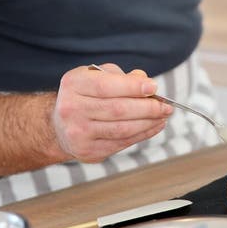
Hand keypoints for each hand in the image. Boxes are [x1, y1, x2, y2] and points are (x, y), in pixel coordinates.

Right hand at [52, 63, 171, 162]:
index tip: (153, 87)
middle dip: (147, 108)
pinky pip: (121, 143)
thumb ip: (120, 76)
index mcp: (73, 84)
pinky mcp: (88, 151)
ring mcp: (78, 133)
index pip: (105, 86)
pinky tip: (154, 126)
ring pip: (122, 129)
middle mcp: (71, 109)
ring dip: (148, 123)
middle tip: (166, 106)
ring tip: (163, 116)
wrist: (60, 125)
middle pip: (117, 109)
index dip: (132, 87)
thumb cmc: (84, 95)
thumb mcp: (96, 76)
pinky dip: (142, 134)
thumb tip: (144, 82)